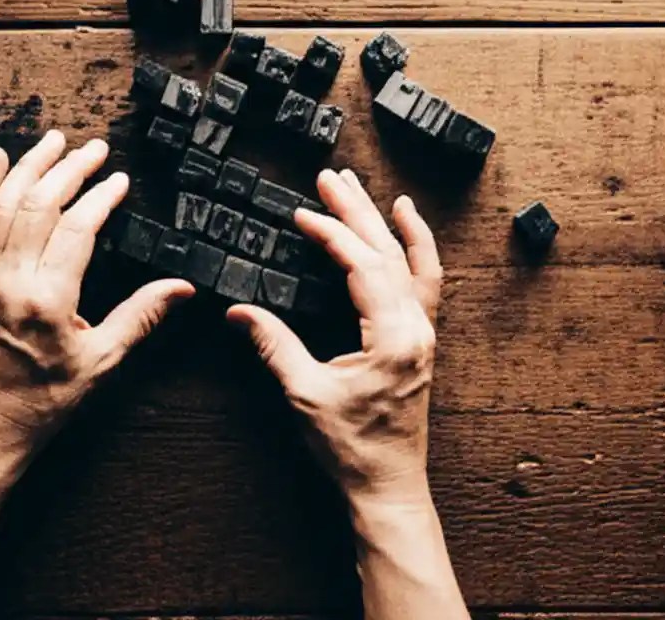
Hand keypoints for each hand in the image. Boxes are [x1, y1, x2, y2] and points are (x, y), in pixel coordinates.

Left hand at [0, 131, 193, 459]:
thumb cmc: (47, 399)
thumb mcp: (102, 361)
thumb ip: (141, 317)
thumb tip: (182, 288)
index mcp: (47, 299)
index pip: (76, 229)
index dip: (101, 198)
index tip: (120, 181)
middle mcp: (10, 280)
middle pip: (39, 206)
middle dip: (69, 170)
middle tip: (95, 149)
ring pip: (3, 205)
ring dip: (28, 167)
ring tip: (52, 140)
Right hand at [228, 169, 442, 505]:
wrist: (387, 487)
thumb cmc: (351, 449)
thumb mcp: (305, 394)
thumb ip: (274, 345)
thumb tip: (238, 311)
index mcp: (394, 337)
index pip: (362, 266)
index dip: (330, 234)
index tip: (300, 214)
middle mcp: (417, 329)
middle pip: (389, 253)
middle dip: (357, 211)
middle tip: (330, 177)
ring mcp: (424, 336)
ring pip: (411, 263)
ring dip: (387, 224)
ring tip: (368, 190)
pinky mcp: (420, 344)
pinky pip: (425, 284)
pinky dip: (416, 252)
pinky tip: (405, 233)